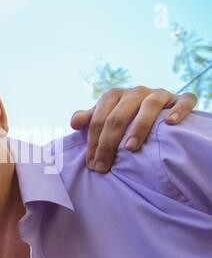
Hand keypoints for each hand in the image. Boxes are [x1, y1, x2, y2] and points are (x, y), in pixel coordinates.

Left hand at [69, 86, 197, 172]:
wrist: (158, 108)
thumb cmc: (125, 117)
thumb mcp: (105, 117)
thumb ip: (90, 119)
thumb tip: (74, 123)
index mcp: (114, 95)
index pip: (99, 119)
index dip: (93, 142)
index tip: (91, 164)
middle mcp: (136, 92)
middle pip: (119, 116)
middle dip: (108, 143)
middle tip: (103, 166)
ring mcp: (159, 94)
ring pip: (149, 106)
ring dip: (139, 127)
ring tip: (130, 148)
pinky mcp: (180, 98)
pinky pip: (184, 101)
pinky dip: (178, 110)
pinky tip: (172, 123)